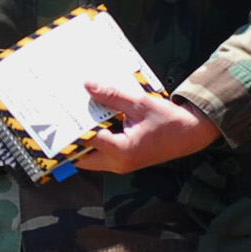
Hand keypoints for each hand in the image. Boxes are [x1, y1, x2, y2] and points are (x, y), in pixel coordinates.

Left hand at [74, 80, 219, 172]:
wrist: (191, 134)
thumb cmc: (168, 120)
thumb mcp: (139, 103)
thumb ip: (112, 96)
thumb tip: (88, 86)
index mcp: (121, 150)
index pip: (85, 141)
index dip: (71, 127)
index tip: (59, 113)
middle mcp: (117, 163)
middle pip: (81, 158)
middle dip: (70, 141)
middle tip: (60, 119)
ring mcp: (120, 165)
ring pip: (90, 158)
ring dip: (82, 142)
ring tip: (73, 119)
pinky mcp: (124, 161)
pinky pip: (101, 155)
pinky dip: (94, 141)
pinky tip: (91, 122)